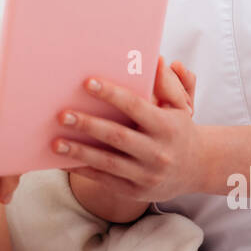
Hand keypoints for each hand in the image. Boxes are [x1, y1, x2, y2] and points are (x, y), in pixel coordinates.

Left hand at [57, 56, 203, 204]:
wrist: (195, 170)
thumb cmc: (179, 129)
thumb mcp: (180, 106)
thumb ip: (167, 84)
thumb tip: (158, 60)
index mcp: (166, 126)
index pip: (135, 107)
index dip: (111, 94)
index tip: (87, 82)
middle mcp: (157, 152)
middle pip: (117, 137)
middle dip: (88, 124)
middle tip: (62, 114)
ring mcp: (146, 175)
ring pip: (108, 162)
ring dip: (79, 152)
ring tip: (55, 142)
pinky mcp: (135, 191)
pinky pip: (105, 180)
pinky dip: (83, 170)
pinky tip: (64, 161)